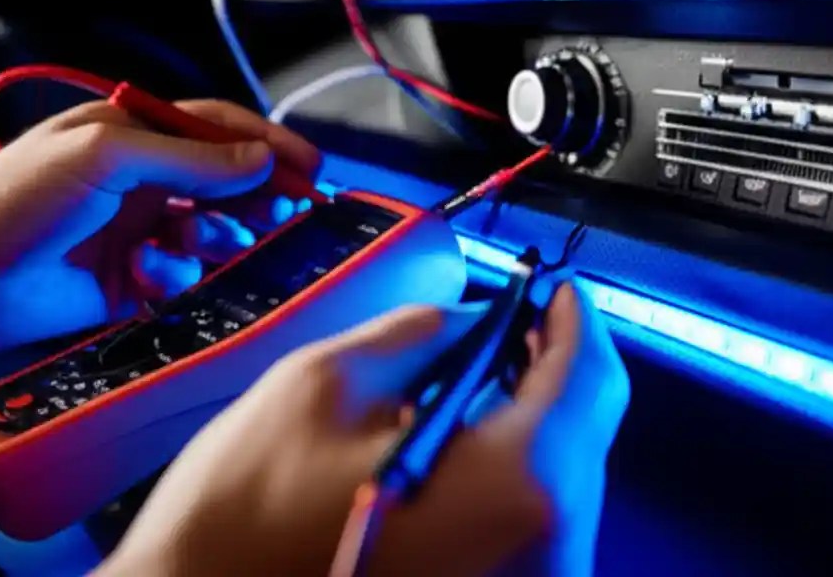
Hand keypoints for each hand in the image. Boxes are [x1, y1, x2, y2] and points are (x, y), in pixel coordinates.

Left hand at [0, 98, 320, 349]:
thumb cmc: (15, 200)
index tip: (313, 170)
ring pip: (212, 233)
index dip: (270, 145)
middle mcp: (143, 179)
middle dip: (258, 198)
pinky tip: (147, 276)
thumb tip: (260, 160)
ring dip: (212, 238)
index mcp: (135, 133)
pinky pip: (183, 278)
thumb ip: (190, 159)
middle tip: (288, 214)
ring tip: (192, 241)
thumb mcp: (106, 157)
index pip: (221, 130)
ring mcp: (139, 230)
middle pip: (228, 182)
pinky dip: (175, 276)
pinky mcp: (133, 282)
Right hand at [95, 281, 629, 576]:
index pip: (586, 378)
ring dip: (526, 416)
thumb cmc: (246, 515)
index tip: (551, 283)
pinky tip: (462, 435)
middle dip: (547, 364)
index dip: (570, 316)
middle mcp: (545, 548)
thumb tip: (474, 320)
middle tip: (511, 315)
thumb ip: (421, 334)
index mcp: (516, 487)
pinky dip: (506, 468)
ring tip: (480, 367)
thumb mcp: (326, 384)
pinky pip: (527, 518)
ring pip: (558, 477)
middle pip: (581, 431)